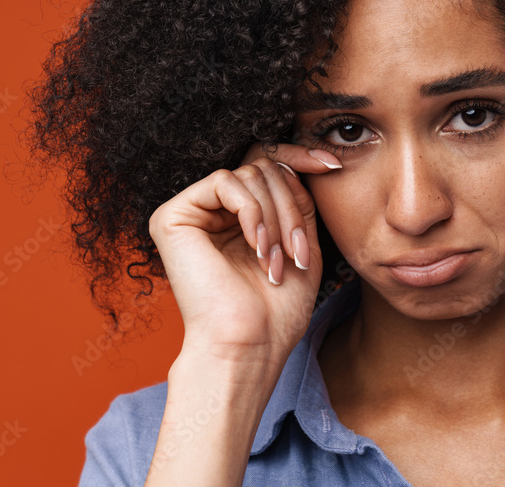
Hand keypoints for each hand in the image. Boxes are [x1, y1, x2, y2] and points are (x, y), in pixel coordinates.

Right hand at [148, 142, 342, 362]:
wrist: (248, 346)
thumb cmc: (275, 310)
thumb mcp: (301, 244)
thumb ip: (297, 201)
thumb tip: (295, 163)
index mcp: (237, 219)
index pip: (267, 169)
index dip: (300, 159)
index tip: (332, 164)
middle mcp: (211, 213)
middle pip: (263, 170)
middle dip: (291, 207)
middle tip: (297, 252)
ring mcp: (190, 213)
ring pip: (250, 175)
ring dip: (277, 217)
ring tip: (277, 260)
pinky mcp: (172, 217)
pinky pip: (225, 182)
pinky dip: (252, 211)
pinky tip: (256, 246)